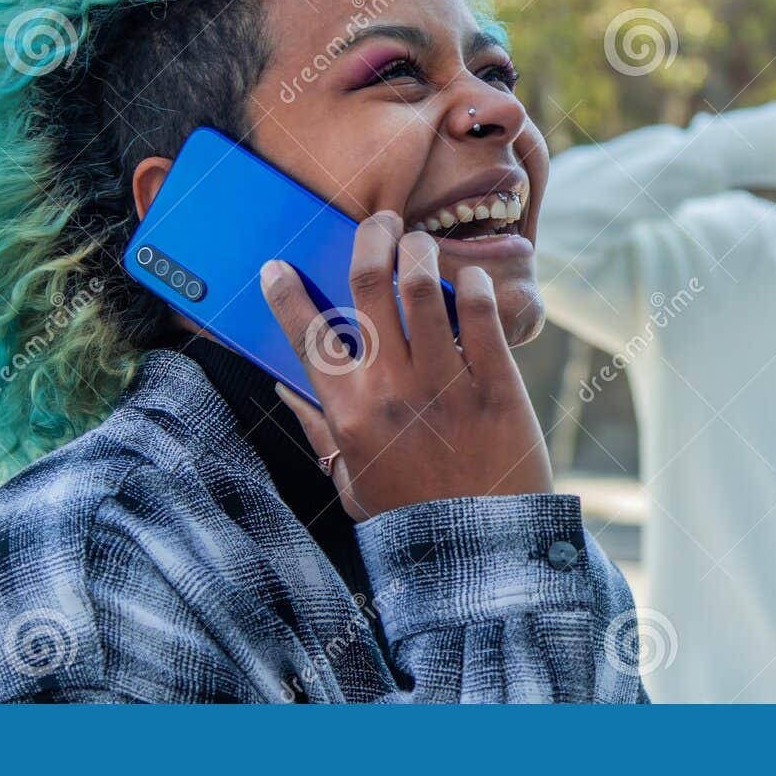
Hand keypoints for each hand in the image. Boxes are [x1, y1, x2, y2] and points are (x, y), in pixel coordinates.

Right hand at [259, 211, 553, 520]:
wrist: (482, 552)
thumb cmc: (411, 516)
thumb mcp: (349, 480)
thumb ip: (318, 429)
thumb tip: (285, 385)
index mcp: (348, 413)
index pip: (306, 334)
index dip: (285, 293)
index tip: (278, 266)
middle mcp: (391, 389)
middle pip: (368, 285)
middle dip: (369, 238)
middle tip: (379, 223)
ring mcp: (446, 384)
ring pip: (424, 287)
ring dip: (419, 251)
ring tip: (419, 243)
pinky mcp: (497, 385)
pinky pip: (482, 316)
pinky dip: (474, 286)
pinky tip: (471, 280)